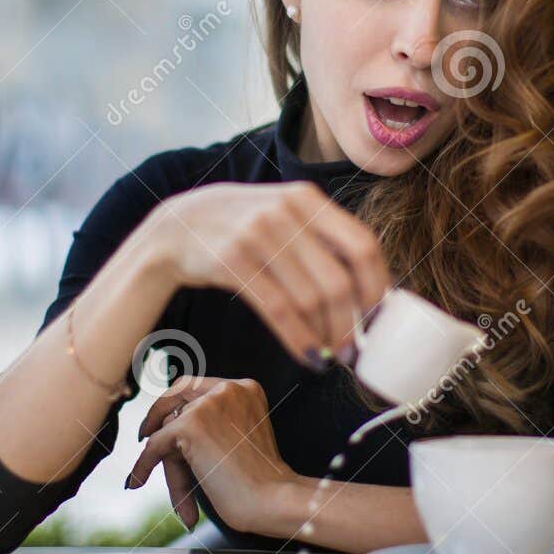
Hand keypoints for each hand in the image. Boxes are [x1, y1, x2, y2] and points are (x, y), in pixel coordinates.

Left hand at [127, 376, 306, 535]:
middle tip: (143, 437)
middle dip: (159, 423)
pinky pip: (155, 445)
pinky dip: (144, 465)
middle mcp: (228, 388)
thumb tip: (164, 431)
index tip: (159, 421)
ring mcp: (209, 404)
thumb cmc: (261, 482)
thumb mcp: (240, 438)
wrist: (273, 500)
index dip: (172, 402)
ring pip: (168, 430)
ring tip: (182, 499)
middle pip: (177, 402)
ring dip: (171, 466)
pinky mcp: (192, 425)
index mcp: (245, 388)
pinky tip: (137, 480)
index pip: (195, 386)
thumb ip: (212, 425)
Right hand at [134, 181, 390, 366]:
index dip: (376, 285)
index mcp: (306, 199)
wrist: (176, 225)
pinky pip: (277, 310)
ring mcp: (255, 234)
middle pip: (337, 280)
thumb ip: (321, 238)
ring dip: (326, 336)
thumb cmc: (241, 227)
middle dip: (351, 323)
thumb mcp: (284, 213)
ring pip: (309, 299)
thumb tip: (371, 287)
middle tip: (353, 347)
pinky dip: (298, 339)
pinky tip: (307, 355)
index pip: (361, 244)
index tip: (377, 315)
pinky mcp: (231, 261)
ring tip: (330, 354)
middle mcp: (284, 212)